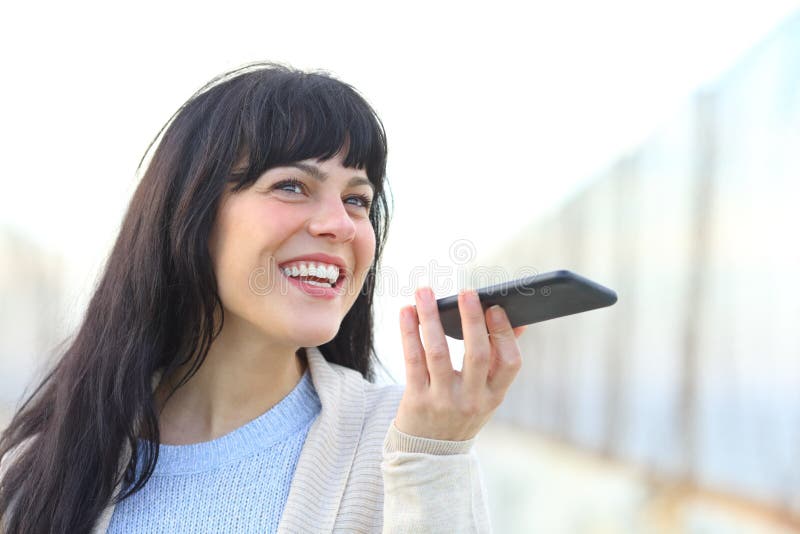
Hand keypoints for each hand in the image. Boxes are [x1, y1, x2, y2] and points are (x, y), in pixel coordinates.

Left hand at [394, 287, 526, 441]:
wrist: (429, 454)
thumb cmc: (461, 412)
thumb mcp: (487, 394)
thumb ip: (500, 360)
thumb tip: (519, 323)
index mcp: (494, 396)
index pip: (510, 362)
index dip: (504, 333)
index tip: (495, 307)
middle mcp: (472, 400)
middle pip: (477, 354)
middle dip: (472, 319)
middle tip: (466, 292)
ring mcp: (443, 401)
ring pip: (439, 352)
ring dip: (431, 317)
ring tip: (425, 292)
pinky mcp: (417, 400)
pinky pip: (413, 359)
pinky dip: (409, 332)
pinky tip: (407, 312)